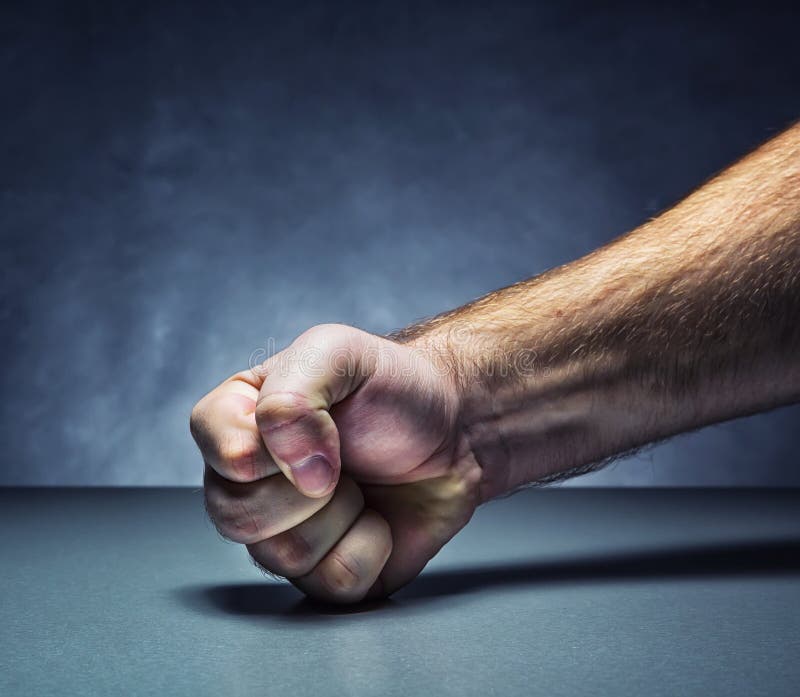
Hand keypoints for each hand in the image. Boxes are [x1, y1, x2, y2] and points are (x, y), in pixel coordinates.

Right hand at [190, 324, 481, 602]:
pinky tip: (376, 518)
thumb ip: (291, 394)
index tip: (324, 424)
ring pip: (282, 556)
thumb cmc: (392, 388)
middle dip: (310, 487)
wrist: (453, 430)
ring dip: (343, 515)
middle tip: (342, 459)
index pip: (217, 449)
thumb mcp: (338, 352)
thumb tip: (293, 472)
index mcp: (236, 420)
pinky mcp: (322, 571)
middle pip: (235, 515)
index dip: (270, 448)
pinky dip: (370, 547)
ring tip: (360, 484)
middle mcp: (245, 481)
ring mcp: (280, 531)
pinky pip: (330, 583)